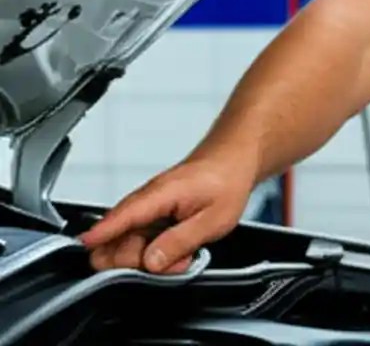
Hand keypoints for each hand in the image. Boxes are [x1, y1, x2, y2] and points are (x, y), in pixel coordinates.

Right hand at [78, 152, 256, 273]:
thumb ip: (181, 241)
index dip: (100, 237)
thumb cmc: (226, 181)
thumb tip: (151, 262)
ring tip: (183, 256)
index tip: (83, 249)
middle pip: (116, 240)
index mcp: (158, 196)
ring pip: (128, 243)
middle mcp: (146, 201)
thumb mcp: (214, 219)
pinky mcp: (152, 215)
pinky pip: (141, 240)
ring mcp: (147, 209)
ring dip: (149, 258)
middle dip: (136, 262)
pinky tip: (178, 250)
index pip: (119, 218)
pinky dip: (155, 251)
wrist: (233, 160)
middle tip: (173, 263)